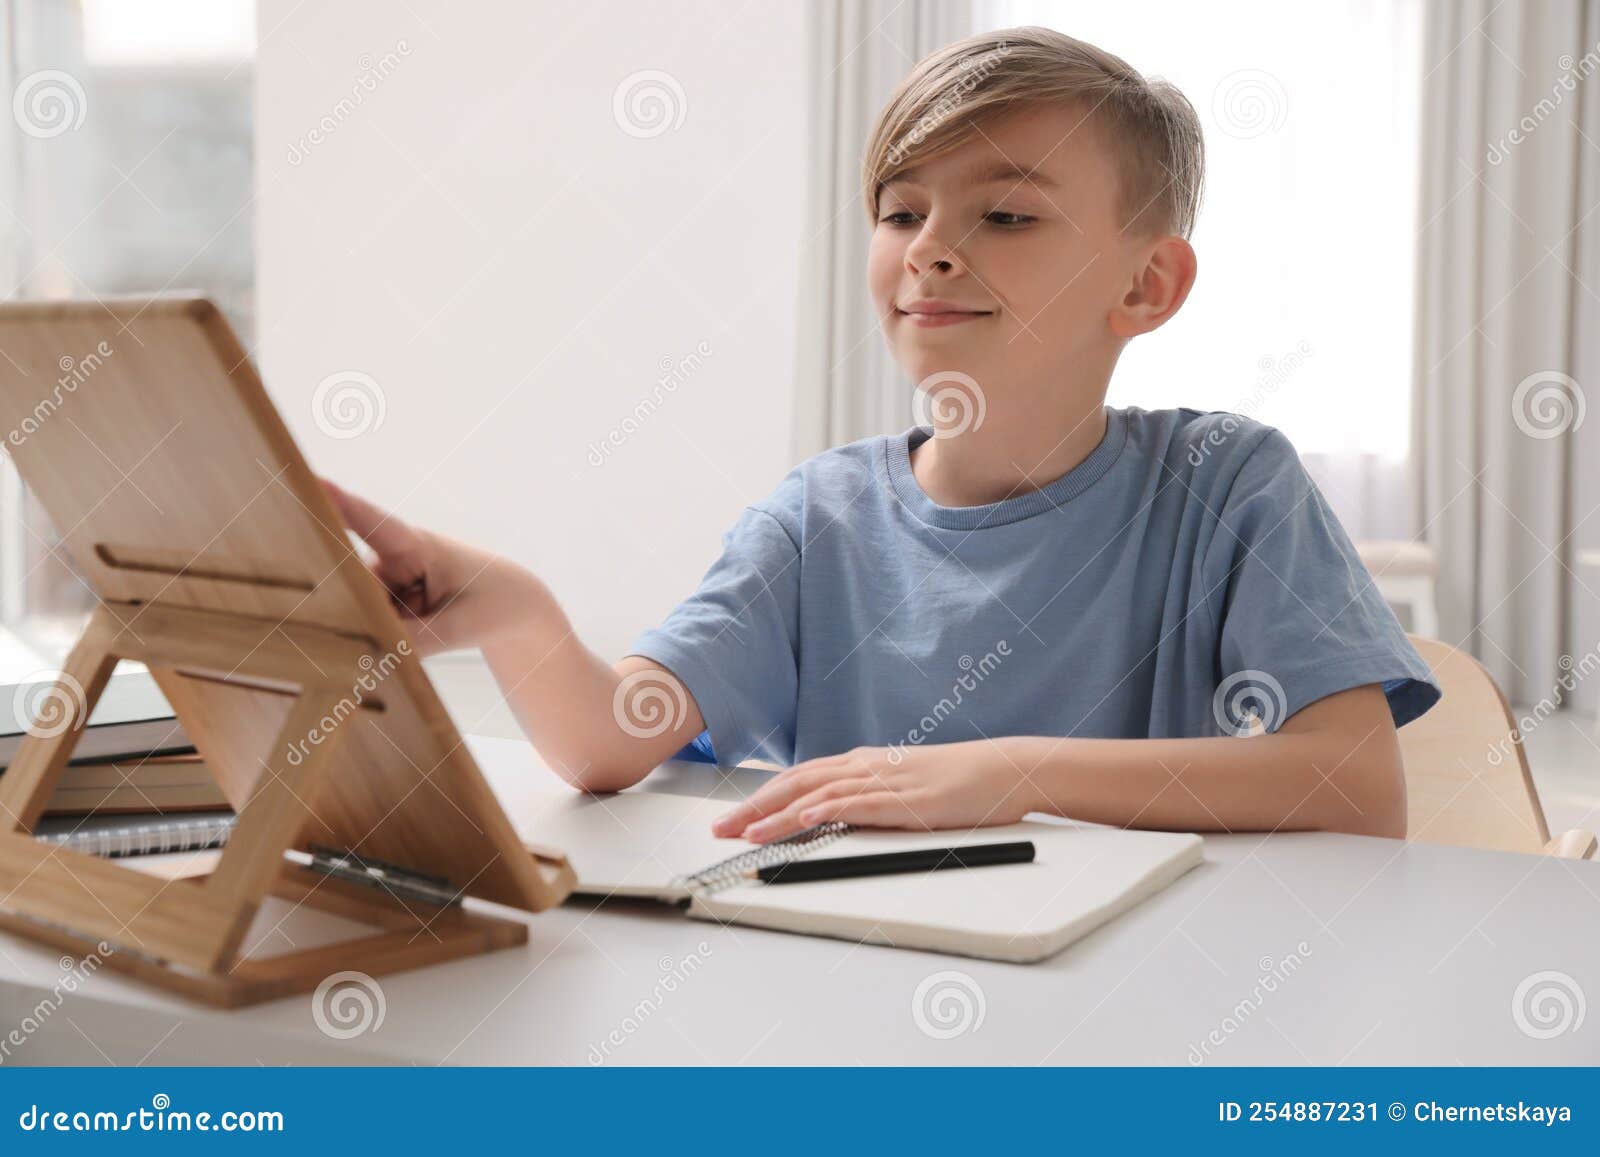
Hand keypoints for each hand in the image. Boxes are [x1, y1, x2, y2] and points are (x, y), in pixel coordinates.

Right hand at [321, 478, 548, 655]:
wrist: (512, 608)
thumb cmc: (494, 603)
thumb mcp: (462, 626)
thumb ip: (415, 642)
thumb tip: (367, 656)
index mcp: (417, 546)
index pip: (373, 524)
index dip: (341, 505)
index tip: (312, 483)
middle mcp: (392, 559)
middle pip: (354, 585)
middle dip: (355, 608)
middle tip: (391, 628)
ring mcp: (385, 582)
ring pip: (360, 612)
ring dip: (376, 629)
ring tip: (418, 634)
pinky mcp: (385, 603)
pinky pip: (370, 626)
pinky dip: (382, 637)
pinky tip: (410, 638)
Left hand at [710, 741, 1045, 842]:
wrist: (999, 769)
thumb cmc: (956, 781)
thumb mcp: (901, 785)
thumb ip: (867, 797)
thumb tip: (834, 816)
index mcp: (862, 763)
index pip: (799, 778)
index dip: (761, 797)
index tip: (733, 818)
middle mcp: (865, 767)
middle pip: (797, 783)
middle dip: (755, 807)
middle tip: (721, 829)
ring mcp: (884, 781)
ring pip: (818, 794)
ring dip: (778, 814)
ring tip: (747, 831)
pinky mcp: (905, 800)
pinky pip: (858, 804)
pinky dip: (826, 810)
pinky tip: (803, 819)